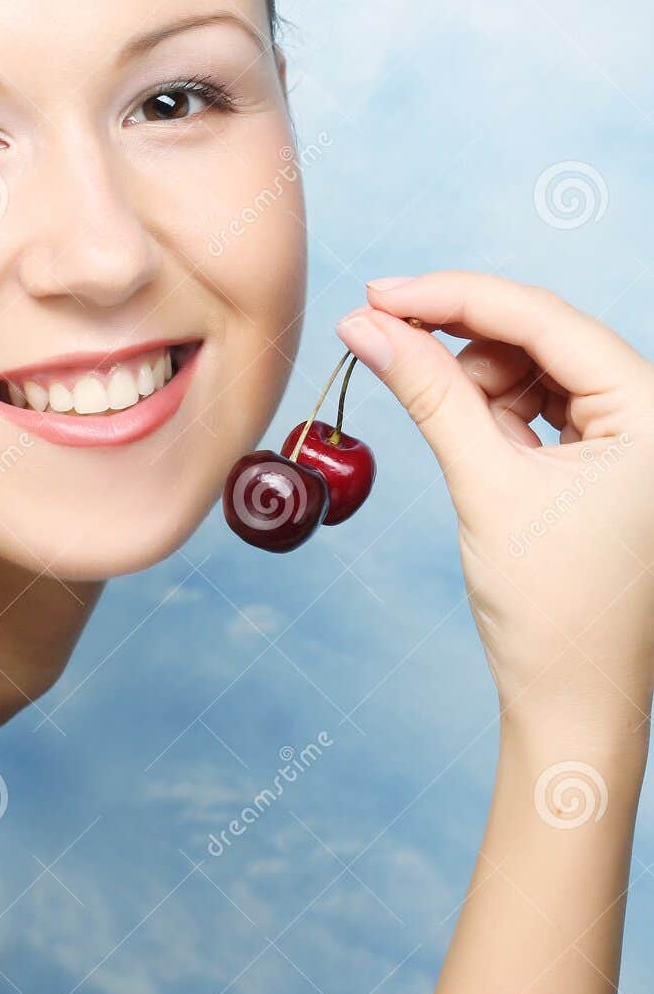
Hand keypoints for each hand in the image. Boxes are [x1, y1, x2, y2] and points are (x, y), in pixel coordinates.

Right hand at [335, 271, 653, 732]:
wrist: (574, 702)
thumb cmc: (552, 611)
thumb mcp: (486, 486)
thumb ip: (428, 394)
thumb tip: (367, 326)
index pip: (546, 319)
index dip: (454, 297)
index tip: (379, 292)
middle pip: (544, 337)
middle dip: (462, 340)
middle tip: (381, 337)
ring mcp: (636, 439)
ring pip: (538, 370)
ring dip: (477, 382)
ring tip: (440, 426)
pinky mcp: (609, 463)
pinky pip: (544, 410)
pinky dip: (495, 415)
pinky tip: (462, 433)